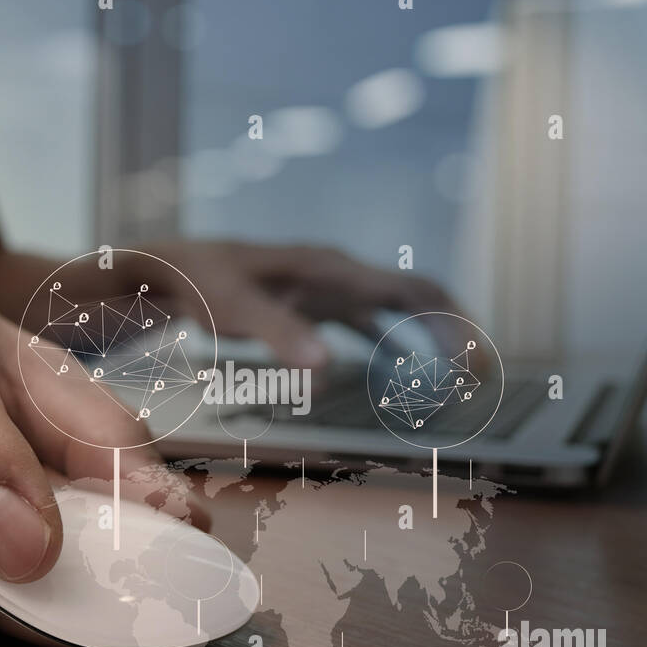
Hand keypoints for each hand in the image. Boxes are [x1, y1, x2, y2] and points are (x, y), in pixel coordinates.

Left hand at [133, 240, 466, 367]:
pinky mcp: (312, 304)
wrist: (167, 268)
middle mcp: (341, 274)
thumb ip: (280, 335)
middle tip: (478, 379)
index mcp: (334, 270)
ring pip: (395, 311)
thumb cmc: (201, 283)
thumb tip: (326, 369)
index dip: (452, 324)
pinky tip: (399, 370)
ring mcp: (328, 288)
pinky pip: (366, 323)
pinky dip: (390, 345)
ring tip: (455, 376)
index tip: (474, 364)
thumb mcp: (235, 309)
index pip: (413, 292)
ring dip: (427, 339)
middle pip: (416, 299)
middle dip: (453, 334)